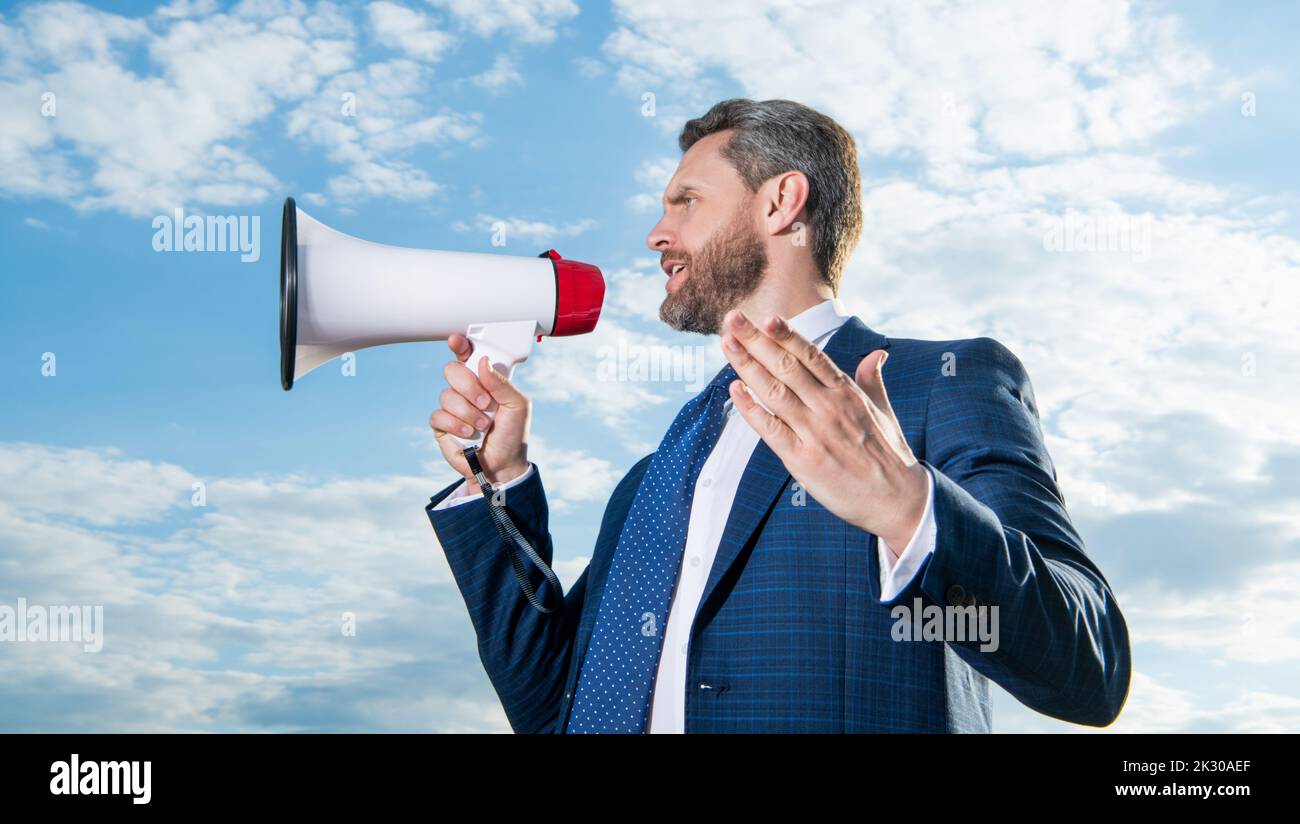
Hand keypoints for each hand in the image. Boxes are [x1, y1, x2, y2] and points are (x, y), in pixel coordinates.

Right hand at [429, 334, 531, 493]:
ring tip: (483, 426)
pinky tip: (468, 434)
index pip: (467, 355)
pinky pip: (438, 415)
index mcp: (484, 380)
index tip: (456, 341)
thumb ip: (502, 383)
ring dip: (468, 413)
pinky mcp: (441, 425)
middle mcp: (466, 390)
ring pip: (446, 395)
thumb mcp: (518, 406)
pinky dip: (456, 425)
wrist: (502, 465)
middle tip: (485, 403)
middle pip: (452, 370)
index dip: (460, 345)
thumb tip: (483, 362)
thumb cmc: (512, 434)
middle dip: (469, 387)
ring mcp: (452, 407)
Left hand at [720, 309, 928, 550]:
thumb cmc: (890, 456)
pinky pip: (771, 429)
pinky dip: (751, 409)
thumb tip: (877, 354)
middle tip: (733, 319)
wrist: (899, 500)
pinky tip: (734, 390)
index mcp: (847, 393)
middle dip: (756, 341)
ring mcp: (815, 432)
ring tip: (727, 343)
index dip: (786, 335)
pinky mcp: (803, 460)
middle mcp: (829, 407)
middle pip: (786, 366)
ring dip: (747, 366)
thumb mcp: (884, 411)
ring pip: (774, 392)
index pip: (811, 356)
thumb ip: (873, 380)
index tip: (765, 317)